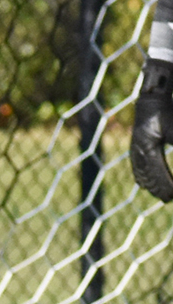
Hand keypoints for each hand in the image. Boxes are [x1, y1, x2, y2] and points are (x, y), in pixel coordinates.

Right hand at [132, 59, 172, 200]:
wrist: (150, 103)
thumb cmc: (165, 115)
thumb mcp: (172, 132)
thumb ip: (172, 142)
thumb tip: (170, 146)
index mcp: (148, 148)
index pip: (158, 172)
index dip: (166, 185)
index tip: (172, 195)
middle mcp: (139, 152)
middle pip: (149, 176)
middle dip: (159, 189)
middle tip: (168, 200)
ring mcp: (135, 150)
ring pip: (141, 173)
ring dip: (151, 186)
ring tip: (159, 196)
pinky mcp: (135, 148)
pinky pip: (136, 167)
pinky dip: (141, 178)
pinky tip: (143, 185)